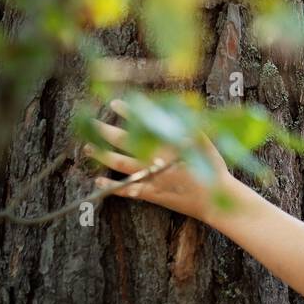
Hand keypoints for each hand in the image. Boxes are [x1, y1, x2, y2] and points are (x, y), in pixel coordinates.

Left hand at [84, 99, 232, 221]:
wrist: (216, 200)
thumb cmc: (213, 169)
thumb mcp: (207, 143)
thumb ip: (192, 126)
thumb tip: (180, 106)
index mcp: (169, 143)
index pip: (144, 123)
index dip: (129, 112)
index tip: (115, 103)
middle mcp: (156, 158)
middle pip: (125, 142)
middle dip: (106, 131)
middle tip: (91, 123)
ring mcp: (151, 177)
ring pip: (121, 164)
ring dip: (102, 155)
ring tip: (87, 148)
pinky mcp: (151, 194)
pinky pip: (126, 190)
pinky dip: (111, 187)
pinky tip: (97, 182)